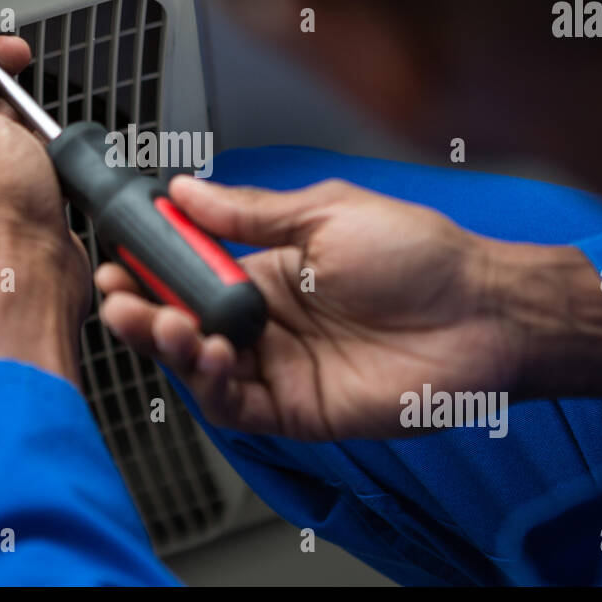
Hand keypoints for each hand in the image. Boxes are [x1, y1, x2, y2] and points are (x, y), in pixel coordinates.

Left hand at [0, 32, 90, 381]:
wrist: (29, 276)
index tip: (12, 53)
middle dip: (10, 103)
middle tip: (24, 113)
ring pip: (9, 138)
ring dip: (32, 136)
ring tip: (34, 155)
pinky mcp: (7, 211)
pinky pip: (29, 170)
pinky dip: (44, 166)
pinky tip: (46, 177)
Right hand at [96, 177, 601, 439]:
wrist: (482, 311)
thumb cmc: (421, 257)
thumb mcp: (326, 213)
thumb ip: (250, 212)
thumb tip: (187, 190)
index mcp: (268, 273)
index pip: (189, 275)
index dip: (150, 270)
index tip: (119, 256)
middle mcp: (266, 324)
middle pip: (183, 326)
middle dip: (142, 313)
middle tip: (119, 299)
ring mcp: (279, 369)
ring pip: (200, 369)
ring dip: (170, 347)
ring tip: (165, 323)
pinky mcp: (297, 411)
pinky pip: (237, 406)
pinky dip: (213, 384)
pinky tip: (214, 354)